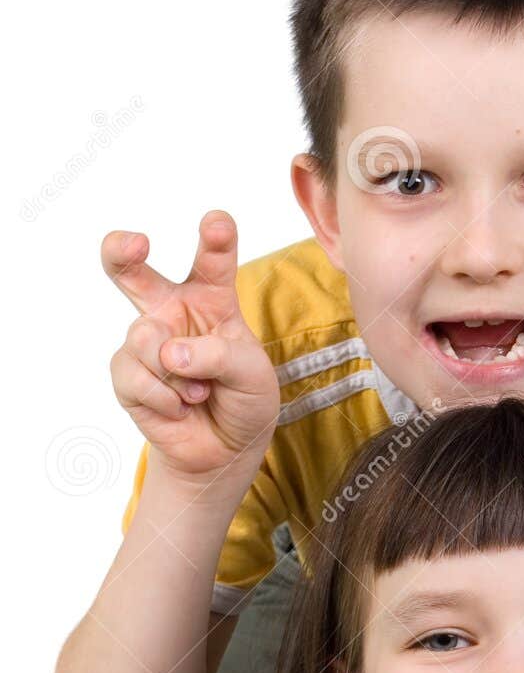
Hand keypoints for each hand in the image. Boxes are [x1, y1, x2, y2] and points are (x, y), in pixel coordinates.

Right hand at [105, 210, 279, 484]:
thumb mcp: (252, 375)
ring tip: (200, 392)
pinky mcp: (126, 373)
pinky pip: (136, 376)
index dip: (215, 240)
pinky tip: (180, 408)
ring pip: (144, 338)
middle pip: (133, 270)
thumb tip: (168, 352)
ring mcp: (145, 341)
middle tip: (135, 243)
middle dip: (122, 250)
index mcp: (211, 297)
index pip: (212, 261)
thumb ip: (218, 355)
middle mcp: (172, 311)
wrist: (224, 450)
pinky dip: (166, 398)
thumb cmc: (244, 400)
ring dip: (178, 374)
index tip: (216, 222)